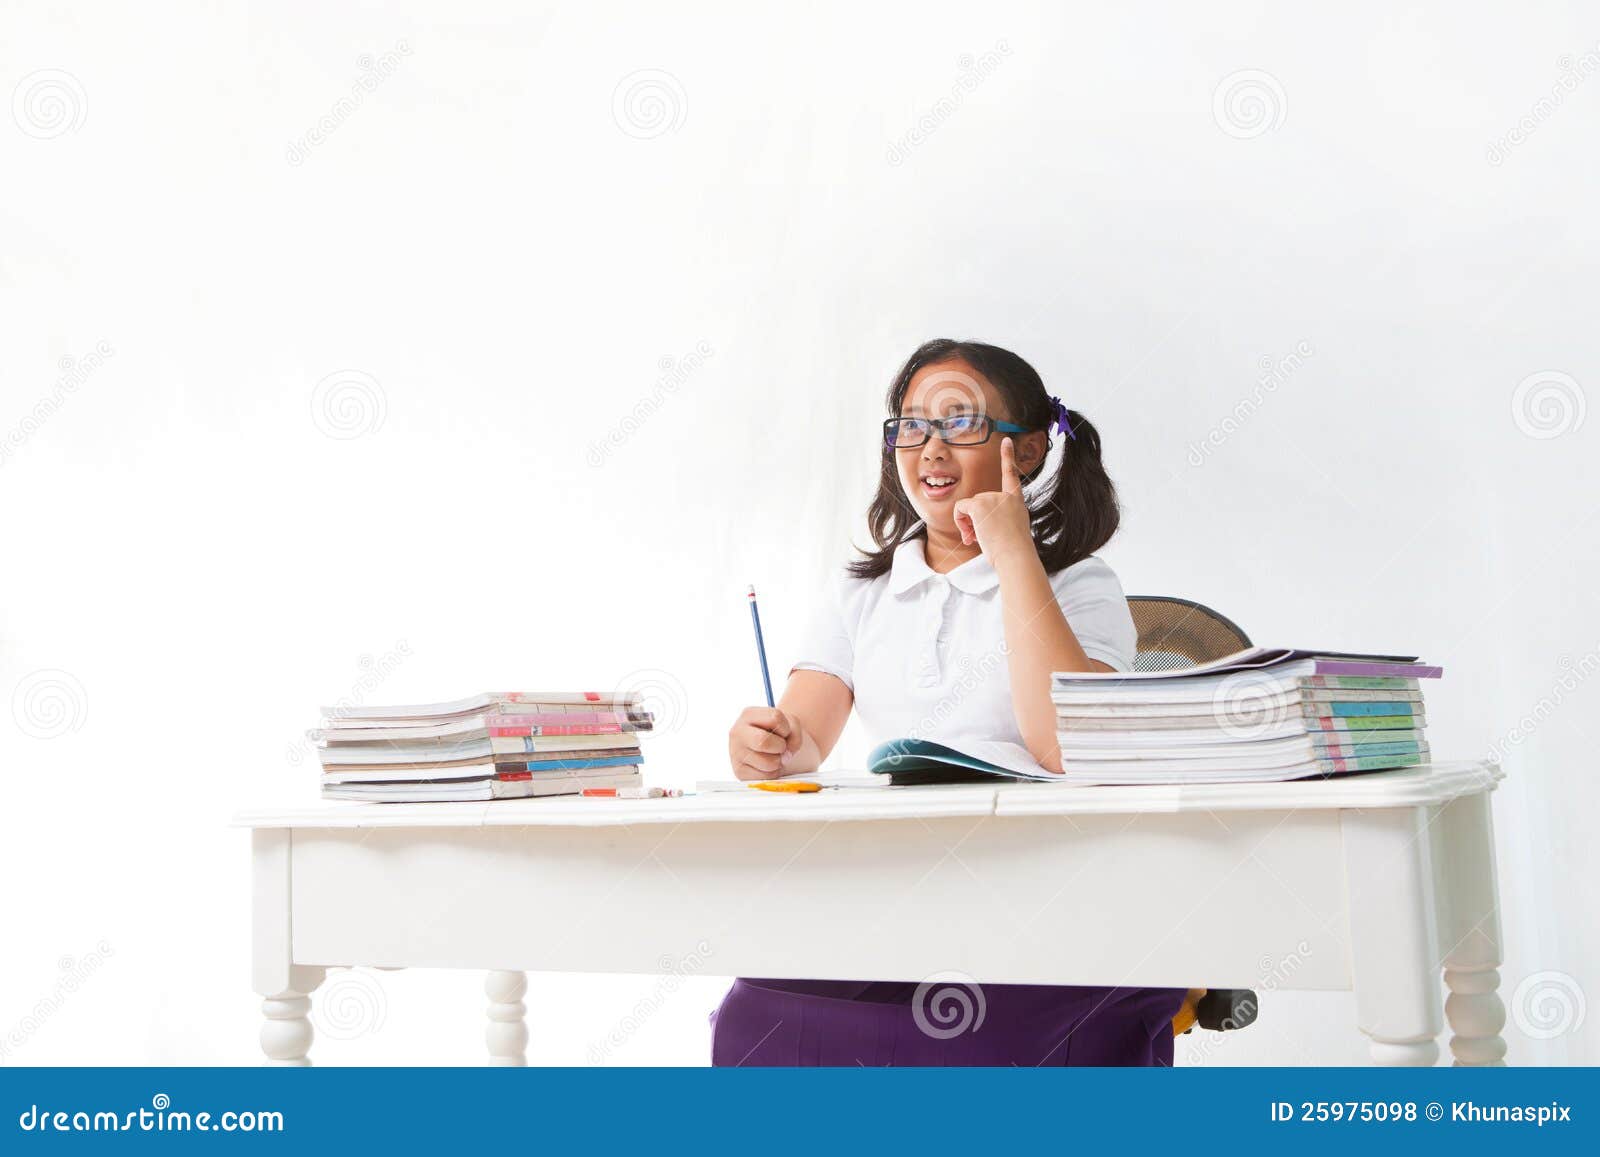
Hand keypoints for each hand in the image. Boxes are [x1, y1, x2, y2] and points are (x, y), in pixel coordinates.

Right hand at [727, 706, 806, 779]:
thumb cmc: (780, 734)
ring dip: (779, 762)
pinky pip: (766, 777)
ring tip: (773, 756)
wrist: (772, 749)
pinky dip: (773, 773)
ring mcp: (735, 753)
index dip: (787, 728)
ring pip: (768, 763)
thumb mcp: (790, 725)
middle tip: (780, 747)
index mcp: (748, 714)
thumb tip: (785, 757)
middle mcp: (737, 732)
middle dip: (780, 747)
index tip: (783, 732)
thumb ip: (795, 734)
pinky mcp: (739, 772)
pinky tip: (767, 766)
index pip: (775, 718)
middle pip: (763, 741)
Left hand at [952, 437, 1033, 563]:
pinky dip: (960, 522)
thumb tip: (971, 530)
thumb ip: (996, 521)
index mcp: (1016, 501)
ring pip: (968, 507)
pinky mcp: (979, 504)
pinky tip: (971, 535)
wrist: (1015, 555)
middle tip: (978, 538)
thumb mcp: (1010, 531)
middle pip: (978, 501)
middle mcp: (1005, 496)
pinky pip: (960, 509)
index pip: (1011, 475)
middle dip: (974, 520)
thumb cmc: (1013, 551)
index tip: (1005, 440)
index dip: (1008, 456)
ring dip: (967, 524)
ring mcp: (992, 498)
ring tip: (976, 539)